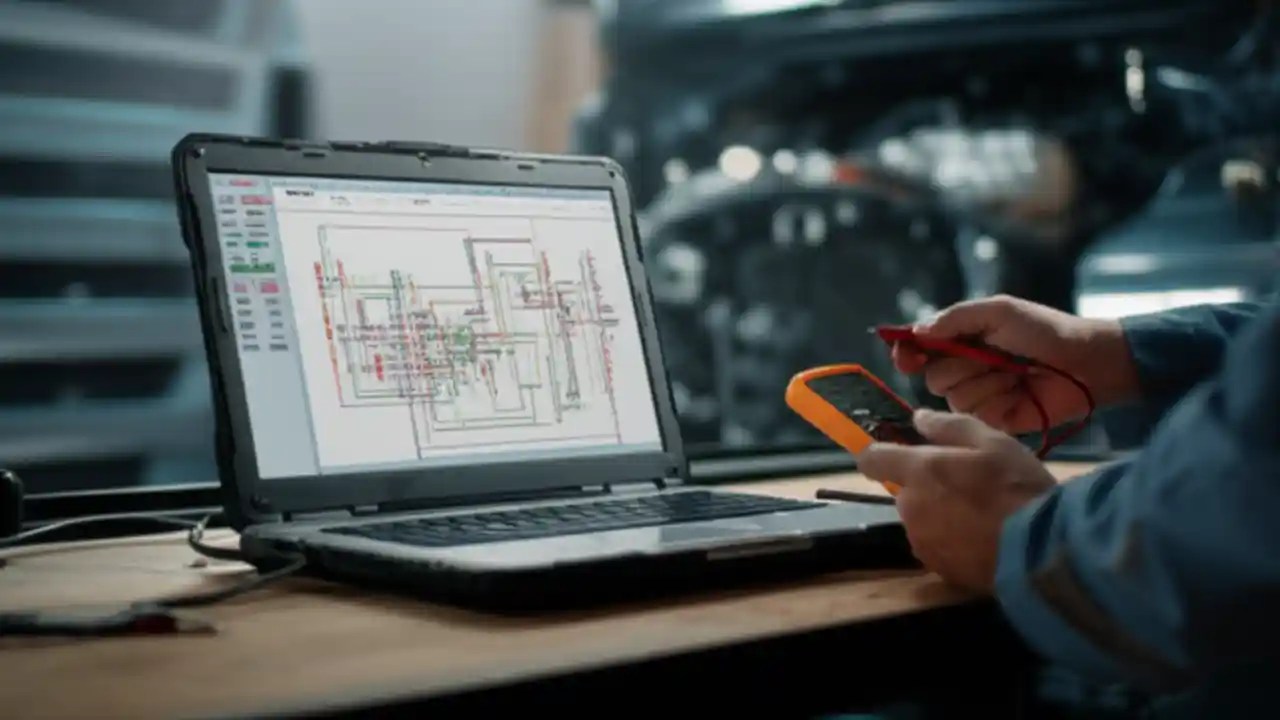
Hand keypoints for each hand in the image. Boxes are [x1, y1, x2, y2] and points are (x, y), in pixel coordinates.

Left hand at [859, 409, 1056, 591]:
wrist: (1041, 550)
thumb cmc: (1018, 487)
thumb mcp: (993, 442)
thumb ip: (950, 427)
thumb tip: (918, 418)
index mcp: (919, 471)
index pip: (872, 459)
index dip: (879, 455)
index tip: (894, 455)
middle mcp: (910, 506)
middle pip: (905, 492)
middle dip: (926, 488)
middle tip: (967, 488)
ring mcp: (921, 541)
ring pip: (920, 520)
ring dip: (937, 516)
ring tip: (979, 517)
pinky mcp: (936, 568)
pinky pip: (934, 547)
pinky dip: (949, 542)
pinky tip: (979, 540)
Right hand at [891, 295, 1136, 433]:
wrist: (1085, 362)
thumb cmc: (1044, 330)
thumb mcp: (998, 311)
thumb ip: (955, 318)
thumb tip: (917, 332)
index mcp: (961, 341)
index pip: (919, 350)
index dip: (908, 354)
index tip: (906, 357)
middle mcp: (965, 370)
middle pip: (933, 378)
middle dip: (960, 366)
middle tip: (990, 357)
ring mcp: (980, 398)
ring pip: (954, 398)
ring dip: (985, 382)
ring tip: (1014, 373)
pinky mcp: (995, 421)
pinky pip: (977, 416)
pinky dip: (998, 400)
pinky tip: (1019, 391)